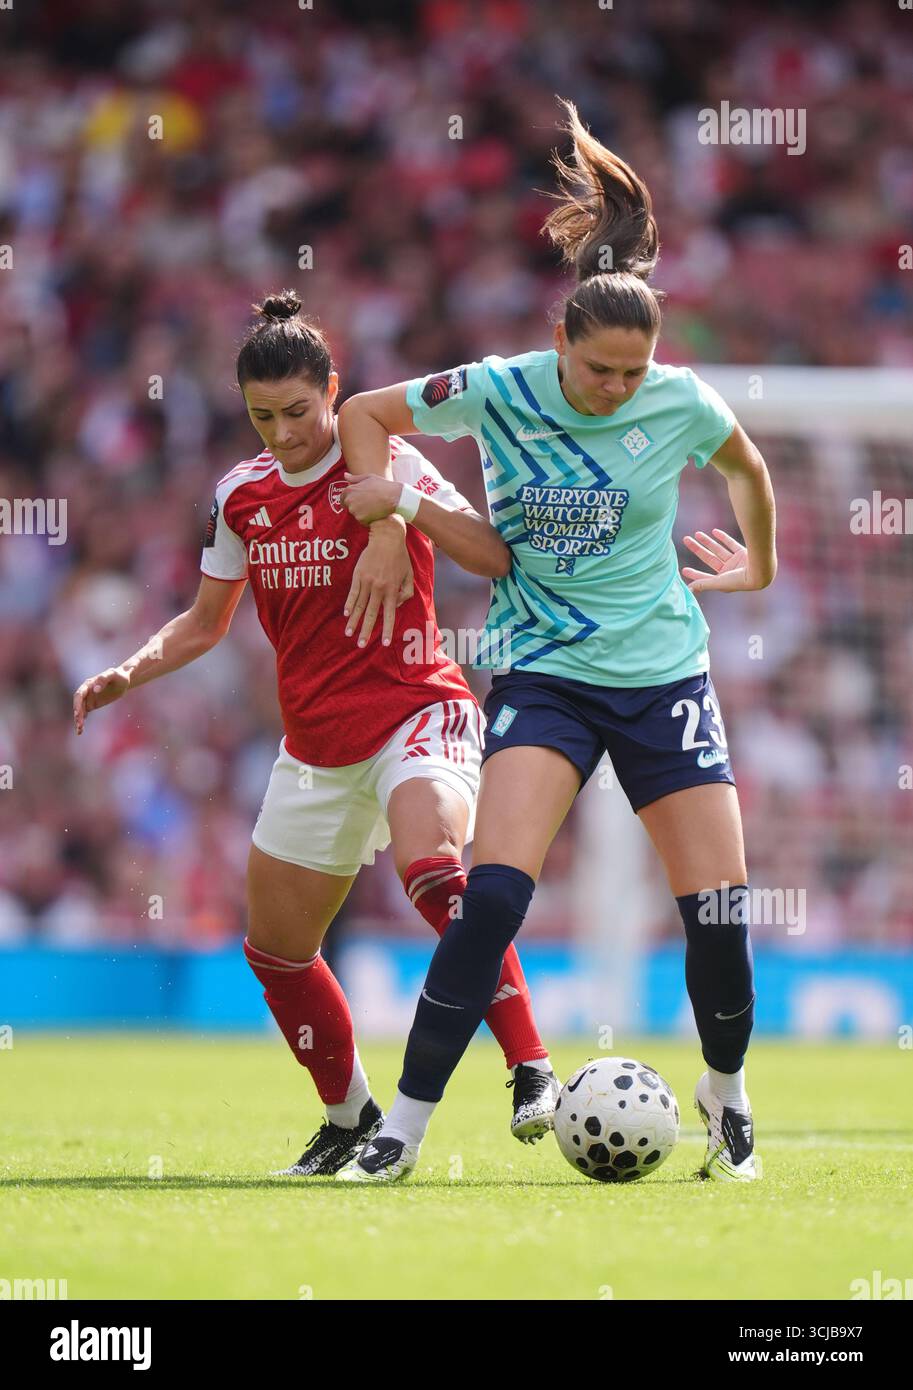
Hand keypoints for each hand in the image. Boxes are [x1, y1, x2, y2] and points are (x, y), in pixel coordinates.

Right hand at [73, 666, 130, 733]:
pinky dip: (82, 721)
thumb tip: (95, 689)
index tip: (77, 713)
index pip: (79, 694)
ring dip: (78, 720)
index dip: (77, 704)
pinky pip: (84, 713)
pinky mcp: (92, 705)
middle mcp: (86, 692)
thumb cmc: (119, 676)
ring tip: (79, 731)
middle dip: (77, 715)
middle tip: (79, 725)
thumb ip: (104, 679)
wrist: (123, 680)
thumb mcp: (114, 675)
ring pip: (80, 710)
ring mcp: (88, 699)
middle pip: (78, 704)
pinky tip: (80, 730)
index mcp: (88, 684)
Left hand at [341, 472, 401, 524]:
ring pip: (355, 514)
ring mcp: (355, 511)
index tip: (359, 499)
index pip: (343, 497)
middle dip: (356, 505)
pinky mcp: (361, 519)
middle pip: (348, 506)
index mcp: (350, 490)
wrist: (394, 497)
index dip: (351, 499)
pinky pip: (362, 521)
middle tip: (368, 503)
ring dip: (362, 512)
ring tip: (373, 507)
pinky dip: (367, 519)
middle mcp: (350, 501)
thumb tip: (345, 475)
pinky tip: (375, 512)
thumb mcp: (368, 478)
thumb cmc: (383, 486)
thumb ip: (355, 478)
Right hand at [344, 518, 413, 646]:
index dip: (387, 630)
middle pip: (372, 614)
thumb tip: (396, 606)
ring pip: (360, 606)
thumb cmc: (400, 557)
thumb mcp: (409, 575)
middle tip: (361, 644)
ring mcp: (367, 581)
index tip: (385, 643)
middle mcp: (379, 588)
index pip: (390, 615)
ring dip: (354, 621)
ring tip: (349, 633)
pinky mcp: (358, 575)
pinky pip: (353, 593)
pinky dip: (349, 604)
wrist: (386, 536)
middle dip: (366, 631)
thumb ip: (405, 593)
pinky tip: (346, 614)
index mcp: (392, 589)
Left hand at [681, 528, 772, 594]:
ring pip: (718, 549)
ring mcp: (736, 562)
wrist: (761, 571)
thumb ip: (704, 584)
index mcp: (722, 581)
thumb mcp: (719, 582)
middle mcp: (728, 572)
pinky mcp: (743, 553)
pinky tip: (714, 532)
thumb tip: (688, 589)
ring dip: (708, 542)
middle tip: (686, 539)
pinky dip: (723, 538)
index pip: (704, 577)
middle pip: (709, 558)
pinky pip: (731, 544)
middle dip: (697, 549)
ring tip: (696, 533)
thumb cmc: (739, 580)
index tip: (683, 569)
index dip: (694, 574)